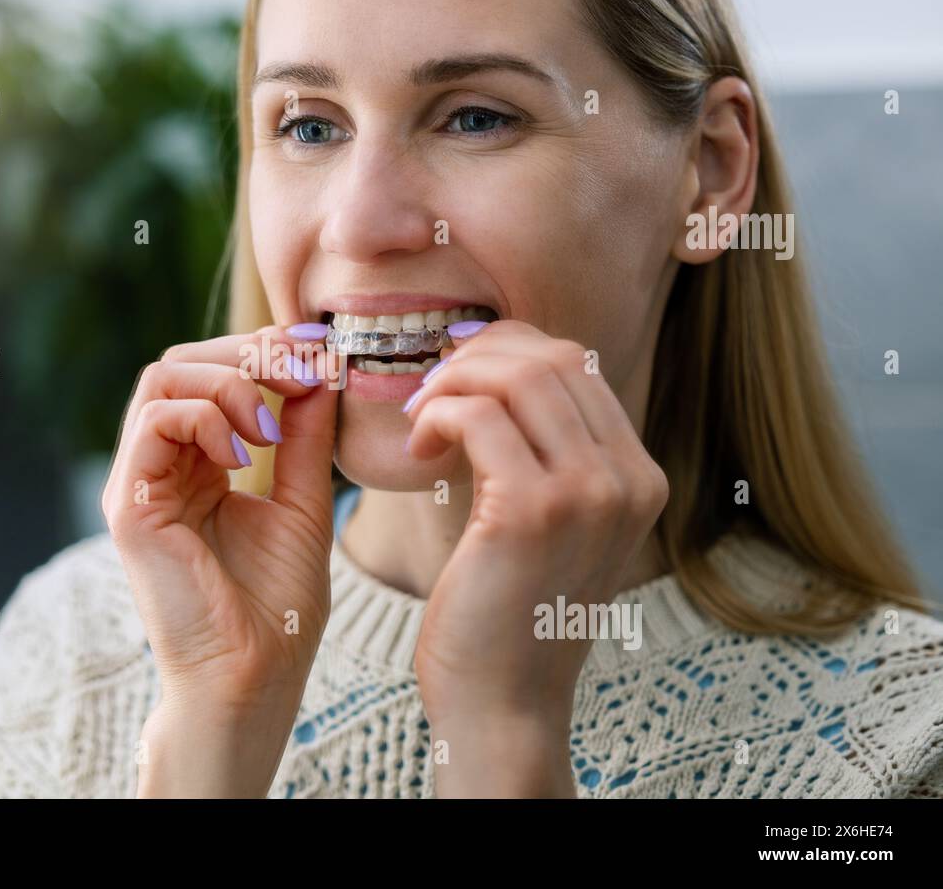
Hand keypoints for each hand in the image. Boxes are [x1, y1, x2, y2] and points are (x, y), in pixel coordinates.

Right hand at [101, 326, 339, 793]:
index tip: (319, 356)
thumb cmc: (275, 607)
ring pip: (162, 379)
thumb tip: (318, 370)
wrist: (252, 677)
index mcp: (194, 467)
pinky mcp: (130, 506)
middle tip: (301, 370)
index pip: (209, 376)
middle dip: (246, 353)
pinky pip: (154, 422)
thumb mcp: (302, 501)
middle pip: (180, 364)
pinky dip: (205, 417)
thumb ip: (305, 437)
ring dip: (228, 382)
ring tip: (270, 426)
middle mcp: (158, 469)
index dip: (262, 353)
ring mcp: (138, 484)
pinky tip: (246, 452)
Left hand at [403, 320, 667, 795]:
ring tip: (420, 420)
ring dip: (452, 383)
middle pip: (552, 357)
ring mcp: (588, 494)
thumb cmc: (510, 612)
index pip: (579, 364)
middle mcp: (629, 479)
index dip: (507, 353)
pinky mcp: (532, 513)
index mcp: (639, 477)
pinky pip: (476, 417)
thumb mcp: (552, 524)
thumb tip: (500, 374)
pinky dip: (436, 416)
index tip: (458, 379)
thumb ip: (548, 455)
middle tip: (429, 394)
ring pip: (516, 376)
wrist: (503, 704)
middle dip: (476, 358)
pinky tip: (419, 450)